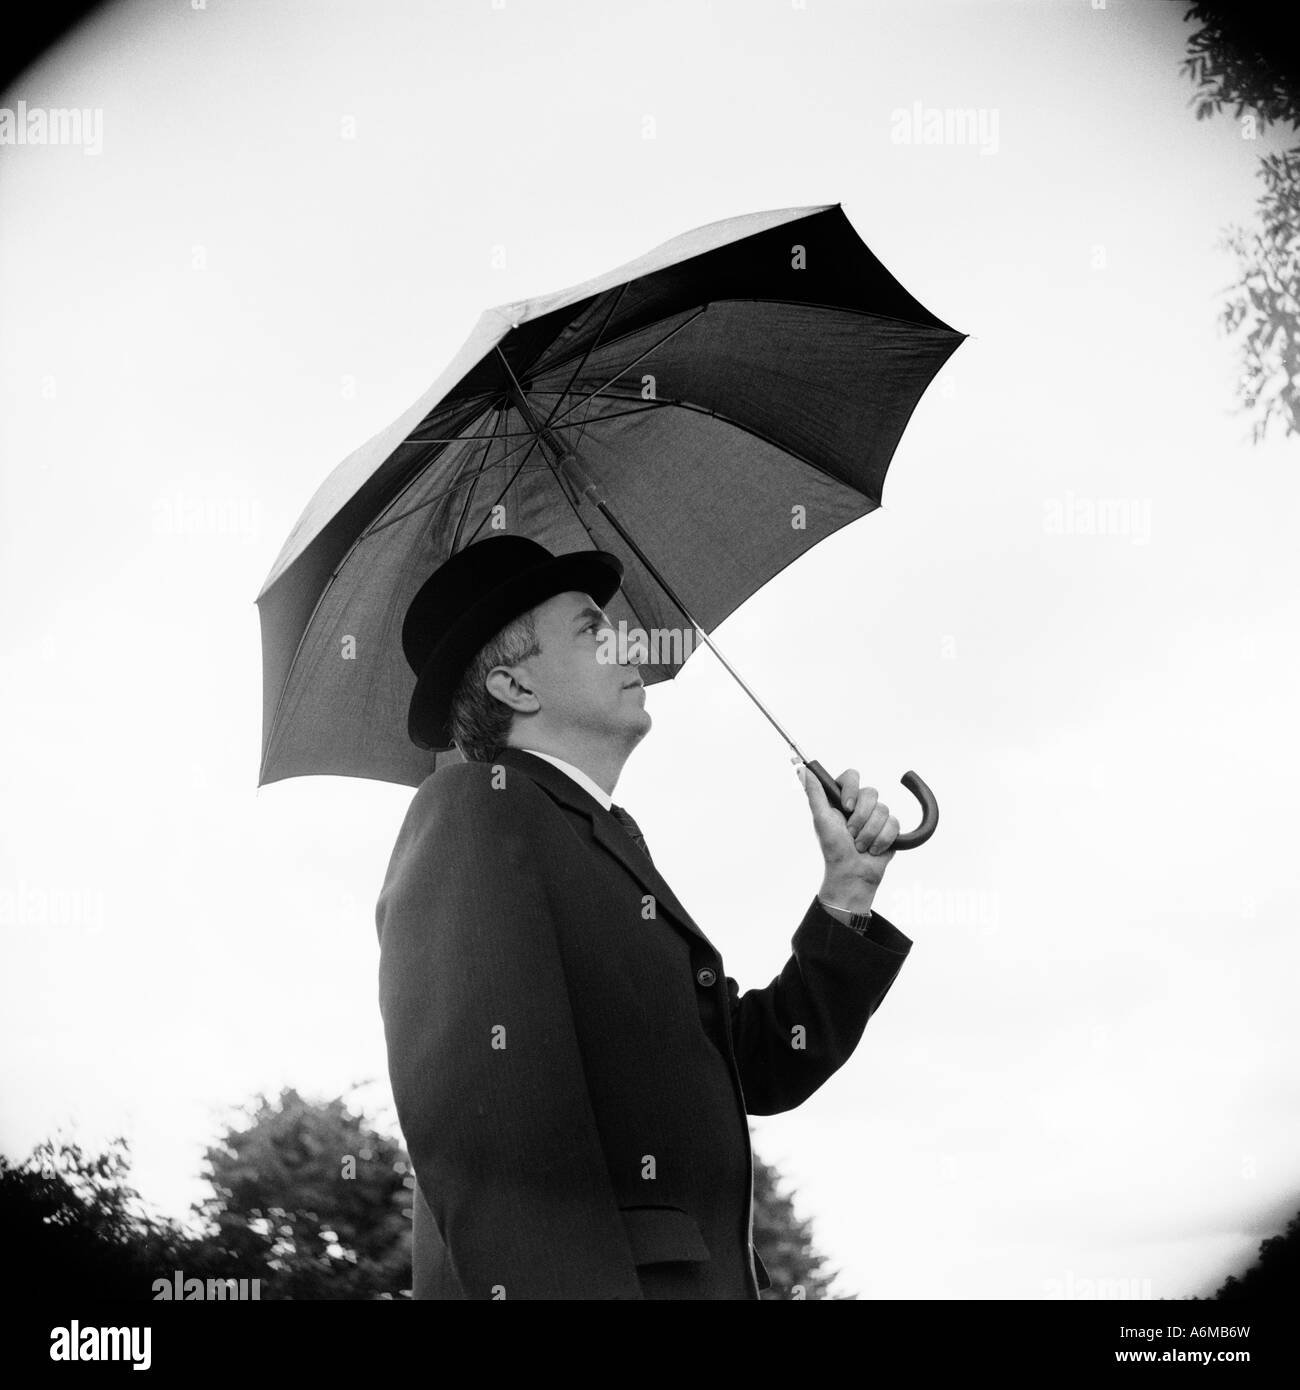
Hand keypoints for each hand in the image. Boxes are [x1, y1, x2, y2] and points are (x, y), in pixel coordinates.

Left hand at [798, 764, 898, 912]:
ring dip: (869, 833)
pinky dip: (881, 840)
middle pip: (871, 792)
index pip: (851, 776)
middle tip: (850, 833)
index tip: (847, 807)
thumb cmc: (834, 849)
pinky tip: (873, 850)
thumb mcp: (821, 819)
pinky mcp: (891, 829)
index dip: (852, 789)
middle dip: (860, 818)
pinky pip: (894, 824)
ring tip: (860, 846)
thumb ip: (814, 793)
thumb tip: (803, 769)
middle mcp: (860, 805)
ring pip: (883, 809)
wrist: (852, 874)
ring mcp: (877, 816)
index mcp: (842, 799)